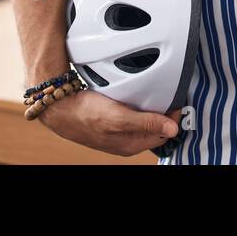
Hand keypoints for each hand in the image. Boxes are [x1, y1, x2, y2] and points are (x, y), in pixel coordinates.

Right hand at [37, 89, 182, 157]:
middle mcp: (127, 139)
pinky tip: (137, 92)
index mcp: (131, 144)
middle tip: (169, 92)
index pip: (164, 133)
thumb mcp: (119, 118)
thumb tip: (173, 129)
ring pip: (144, 117)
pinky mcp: (113, 118)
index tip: (176, 100)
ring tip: (155, 91)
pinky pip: (133, 111)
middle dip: (164, 111)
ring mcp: (119, 129)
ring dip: (151, 105)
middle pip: (156, 125)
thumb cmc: (86, 115)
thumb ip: (147, 123)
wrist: (60, 107)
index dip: (172, 117)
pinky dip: (138, 102)